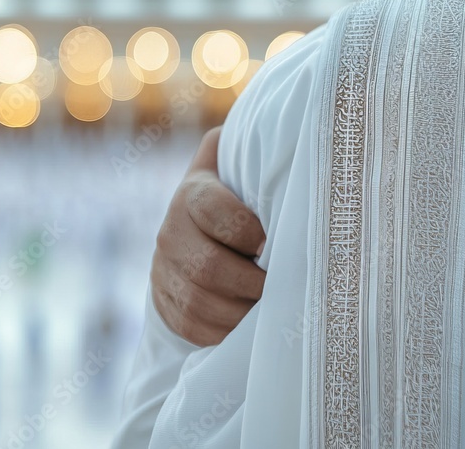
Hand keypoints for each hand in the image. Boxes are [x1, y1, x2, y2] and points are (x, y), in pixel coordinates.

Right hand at [151, 127, 265, 346]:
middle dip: (252, 284)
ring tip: (270, 312)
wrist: (191, 232)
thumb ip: (257, 150)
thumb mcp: (238, 165)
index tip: (271, 244)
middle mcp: (170, 232)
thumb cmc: (236, 195)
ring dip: (241, 314)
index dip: (246, 231)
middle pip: (208, 268)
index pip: (213, 212)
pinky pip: (192, 327)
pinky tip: (248, 329)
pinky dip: (224, 333)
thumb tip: (301, 130)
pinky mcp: (165, 304)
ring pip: (200, 302)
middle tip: (282, 290)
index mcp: (192, 194)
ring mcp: (162, 270)